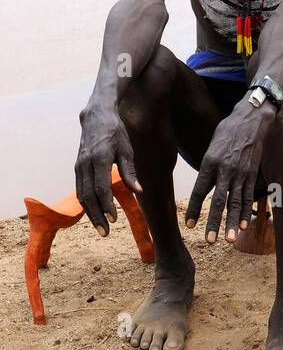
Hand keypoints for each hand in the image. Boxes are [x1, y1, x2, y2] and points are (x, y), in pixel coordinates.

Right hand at [75, 103, 140, 235]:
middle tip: (106, 233)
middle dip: (96, 216)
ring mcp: (79, 166)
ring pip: (81, 195)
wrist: (96, 117)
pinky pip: (79, 189)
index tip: (114, 219)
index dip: (106, 205)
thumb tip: (139, 191)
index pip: (100, 187)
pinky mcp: (77, 168)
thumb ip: (130, 171)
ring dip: (90, 213)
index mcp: (100, 158)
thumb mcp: (126, 149)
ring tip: (101, 228)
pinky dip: (86, 204)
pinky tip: (95, 214)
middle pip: (88, 195)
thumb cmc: (116, 132)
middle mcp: (85, 163)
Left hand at [185, 98, 275, 242]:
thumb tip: (204, 187)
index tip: (188, 225)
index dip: (194, 209)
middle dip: (213, 223)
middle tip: (209, 241)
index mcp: (210, 162)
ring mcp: (241, 173)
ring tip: (228, 240)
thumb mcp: (211, 146)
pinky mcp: (252, 174)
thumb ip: (208, 168)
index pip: (199, 190)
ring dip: (231, 223)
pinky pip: (248, 196)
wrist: (251, 119)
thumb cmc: (227, 131)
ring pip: (235, 202)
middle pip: (218, 201)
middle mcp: (225, 170)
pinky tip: (242, 225)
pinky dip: (245, 211)